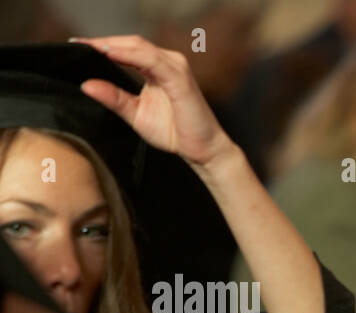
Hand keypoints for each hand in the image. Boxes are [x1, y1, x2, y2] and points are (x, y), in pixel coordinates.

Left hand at [71, 35, 233, 168]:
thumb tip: (86, 85)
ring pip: (140, 47)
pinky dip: (131, 55)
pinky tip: (112, 55)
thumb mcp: (136, 114)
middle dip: (103, 42)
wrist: (203, 150)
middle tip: (77, 44)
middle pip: (132, 42)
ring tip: (91, 47)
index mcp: (157, 69)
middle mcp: (168, 62)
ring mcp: (175, 68)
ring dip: (114, 45)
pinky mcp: (180, 78)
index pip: (126, 48)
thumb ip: (114, 98)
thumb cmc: (175, 132)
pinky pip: (152, 61)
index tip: (76, 47)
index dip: (101, 45)